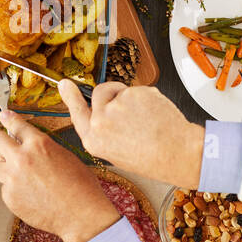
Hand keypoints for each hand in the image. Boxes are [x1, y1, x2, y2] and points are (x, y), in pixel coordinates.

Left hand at [0, 112, 119, 241]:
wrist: (81, 215)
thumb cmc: (80, 186)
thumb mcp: (65, 156)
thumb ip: (42, 148)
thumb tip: (29, 143)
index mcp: (39, 144)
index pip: (16, 124)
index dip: (9, 119)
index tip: (4, 116)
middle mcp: (22, 158)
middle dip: (2, 144)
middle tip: (9, 150)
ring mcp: (13, 179)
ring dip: (8, 170)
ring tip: (28, 180)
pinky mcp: (9, 197)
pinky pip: (5, 188)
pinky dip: (15, 190)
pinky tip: (32, 196)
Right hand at [59, 80, 203, 189]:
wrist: (176, 153)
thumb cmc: (151, 158)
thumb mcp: (117, 152)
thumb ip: (105, 130)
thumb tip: (105, 110)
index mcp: (93, 140)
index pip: (77, 112)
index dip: (71, 97)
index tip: (65, 84)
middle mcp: (100, 123)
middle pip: (100, 94)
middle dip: (113, 95)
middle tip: (132, 108)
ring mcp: (115, 106)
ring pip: (121, 91)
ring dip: (133, 98)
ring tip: (147, 120)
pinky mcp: (132, 94)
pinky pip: (138, 90)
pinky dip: (147, 98)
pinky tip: (155, 114)